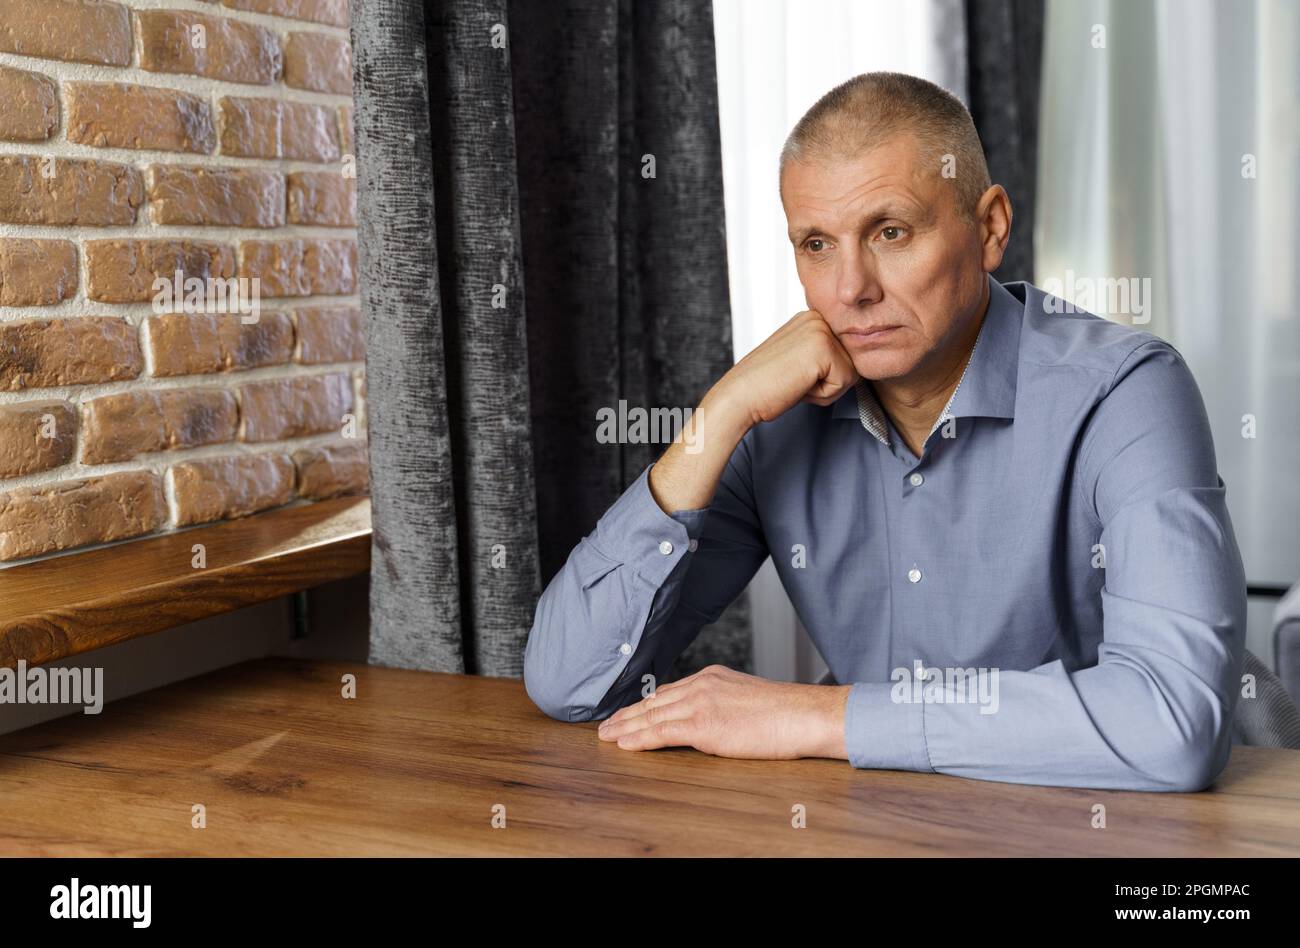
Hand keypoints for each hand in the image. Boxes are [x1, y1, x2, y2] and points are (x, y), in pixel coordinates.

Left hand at [596, 664, 849, 760]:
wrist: (803, 715)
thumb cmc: (785, 713)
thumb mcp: (747, 699)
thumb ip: (723, 703)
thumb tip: (712, 719)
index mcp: (712, 676)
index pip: (669, 691)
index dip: (645, 704)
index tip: (628, 712)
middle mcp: (701, 684)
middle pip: (654, 701)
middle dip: (628, 715)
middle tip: (606, 726)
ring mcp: (700, 703)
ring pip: (652, 716)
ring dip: (626, 727)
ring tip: (607, 736)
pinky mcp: (703, 725)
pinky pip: (661, 732)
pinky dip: (639, 739)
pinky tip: (624, 744)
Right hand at [716, 309, 860, 428]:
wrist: (740, 396)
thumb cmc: (766, 387)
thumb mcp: (799, 362)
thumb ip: (823, 356)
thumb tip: (855, 362)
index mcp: (811, 319)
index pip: (843, 356)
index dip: (822, 377)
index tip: (793, 374)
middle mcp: (817, 318)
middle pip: (851, 363)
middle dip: (827, 383)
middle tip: (793, 380)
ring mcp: (820, 330)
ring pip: (851, 374)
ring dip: (826, 390)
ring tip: (795, 382)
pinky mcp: (823, 347)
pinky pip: (844, 382)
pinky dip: (823, 394)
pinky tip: (797, 385)